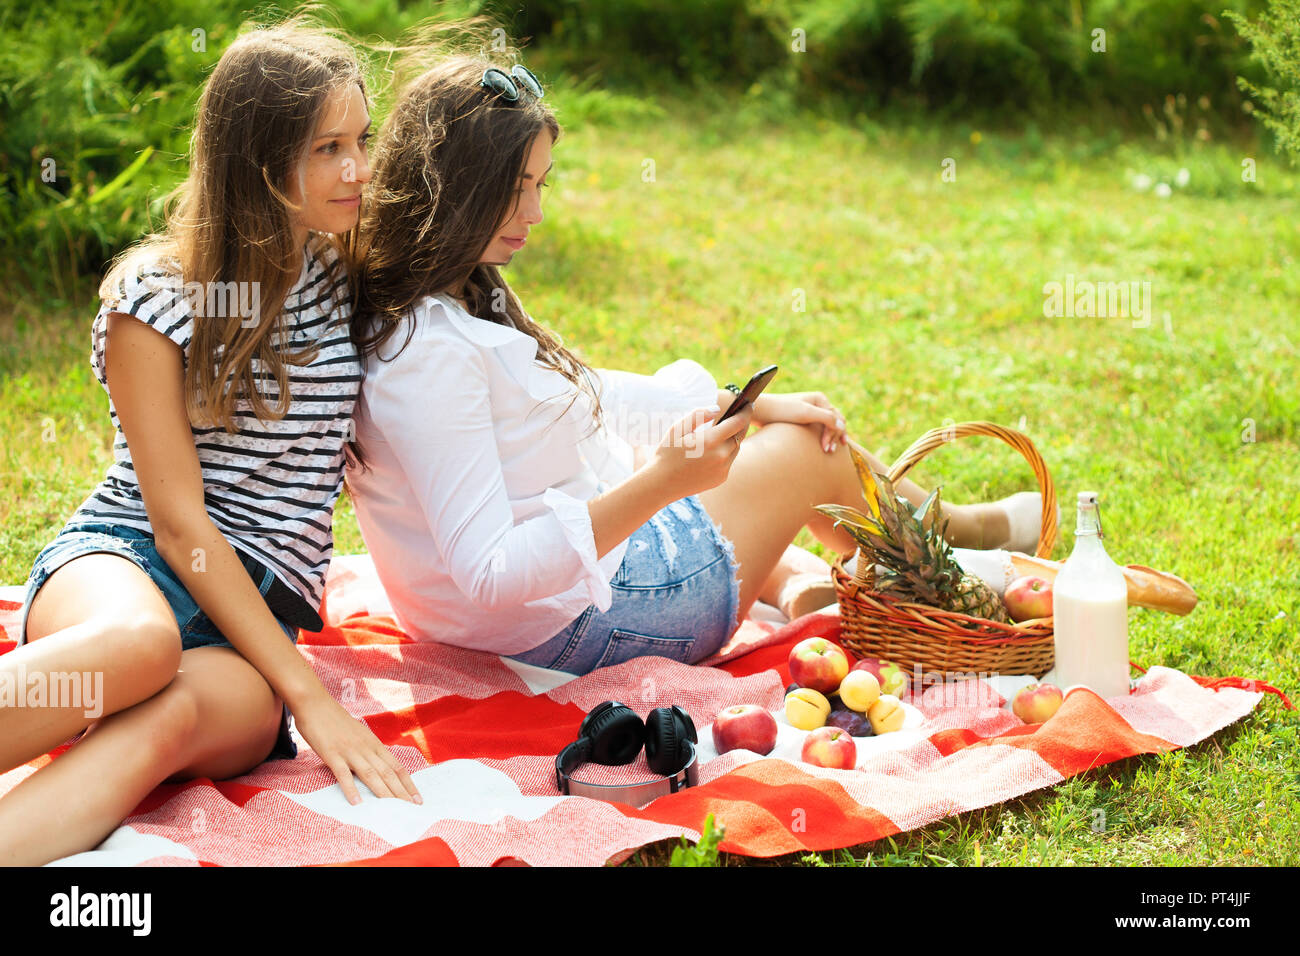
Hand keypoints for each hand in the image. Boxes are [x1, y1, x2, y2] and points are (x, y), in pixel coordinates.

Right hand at [291, 690, 422, 806]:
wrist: (315, 704)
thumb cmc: (336, 721)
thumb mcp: (359, 734)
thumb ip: (368, 749)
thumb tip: (378, 764)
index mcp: (374, 743)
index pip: (396, 766)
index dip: (408, 783)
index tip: (418, 798)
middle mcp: (366, 747)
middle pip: (388, 772)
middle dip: (401, 792)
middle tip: (412, 808)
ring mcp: (349, 751)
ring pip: (370, 774)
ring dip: (383, 792)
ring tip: (393, 809)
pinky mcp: (332, 754)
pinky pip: (343, 774)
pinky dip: (351, 788)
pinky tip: (357, 803)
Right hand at [648, 404, 752, 499]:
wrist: (661, 483)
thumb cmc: (666, 453)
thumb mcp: (677, 428)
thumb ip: (698, 415)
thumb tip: (717, 409)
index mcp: (710, 441)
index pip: (737, 423)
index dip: (745, 412)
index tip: (748, 404)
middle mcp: (720, 456)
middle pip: (740, 435)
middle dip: (742, 423)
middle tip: (743, 413)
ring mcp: (722, 469)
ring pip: (736, 449)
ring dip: (734, 438)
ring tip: (730, 428)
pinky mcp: (721, 478)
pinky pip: (729, 461)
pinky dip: (727, 452)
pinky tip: (719, 447)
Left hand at [752, 391, 846, 452]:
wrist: (762, 411)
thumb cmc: (782, 411)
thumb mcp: (805, 413)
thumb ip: (825, 418)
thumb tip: (842, 426)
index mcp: (820, 399)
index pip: (836, 419)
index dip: (834, 434)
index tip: (826, 448)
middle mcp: (817, 403)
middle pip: (834, 422)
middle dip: (834, 436)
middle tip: (829, 451)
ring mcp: (810, 411)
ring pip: (827, 426)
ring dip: (830, 438)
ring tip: (828, 451)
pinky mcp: (803, 418)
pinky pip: (819, 428)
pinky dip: (823, 436)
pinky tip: (823, 445)